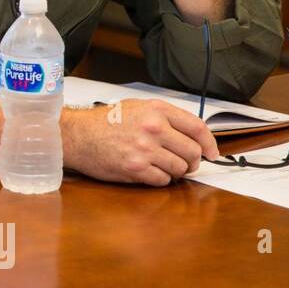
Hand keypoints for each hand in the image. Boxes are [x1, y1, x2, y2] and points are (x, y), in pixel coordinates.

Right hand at [62, 99, 218, 185]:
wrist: (76, 136)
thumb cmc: (103, 123)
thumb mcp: (136, 107)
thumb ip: (164, 117)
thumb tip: (192, 134)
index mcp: (156, 111)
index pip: (197, 128)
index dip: (209, 143)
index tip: (212, 152)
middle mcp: (153, 129)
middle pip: (192, 151)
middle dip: (193, 160)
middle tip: (186, 163)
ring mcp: (144, 150)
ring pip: (180, 168)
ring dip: (177, 171)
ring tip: (164, 166)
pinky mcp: (135, 169)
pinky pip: (163, 180)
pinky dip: (161, 179)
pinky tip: (150, 172)